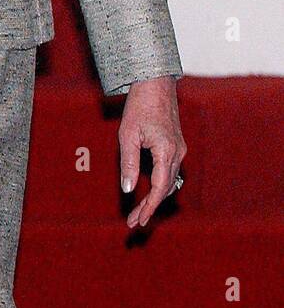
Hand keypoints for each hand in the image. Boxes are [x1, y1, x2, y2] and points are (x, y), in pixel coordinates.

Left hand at [119, 75, 185, 228]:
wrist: (155, 84)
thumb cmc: (139, 107)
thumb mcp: (128, 135)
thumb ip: (129, 163)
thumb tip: (128, 190)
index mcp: (167, 152)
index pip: (160, 188)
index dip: (148, 207)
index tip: (137, 221)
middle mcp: (177, 154)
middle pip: (166, 189)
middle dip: (150, 207)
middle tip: (134, 223)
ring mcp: (179, 150)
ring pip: (169, 182)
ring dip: (155, 198)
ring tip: (138, 212)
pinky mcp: (176, 146)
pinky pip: (169, 172)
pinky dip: (160, 185)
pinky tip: (149, 192)